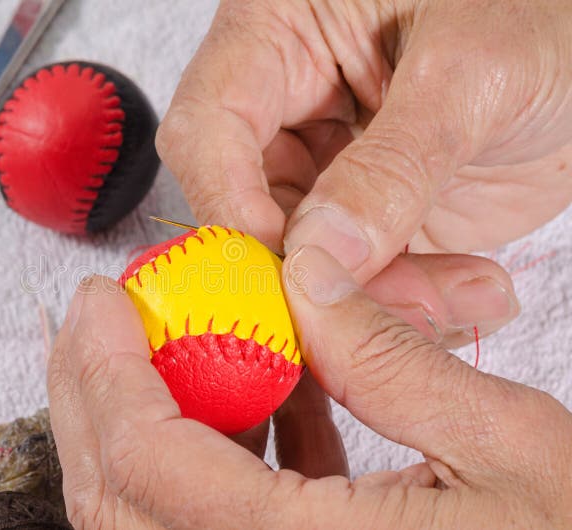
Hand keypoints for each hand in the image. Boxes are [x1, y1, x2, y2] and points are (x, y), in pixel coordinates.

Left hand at [48, 269, 571, 528]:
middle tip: (95, 324)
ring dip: (139, 420)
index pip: (152, 465)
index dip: (108, 372)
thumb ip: (391, 359)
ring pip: (151, 512)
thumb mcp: (509, 445)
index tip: (101, 299)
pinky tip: (253, 404)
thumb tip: (306, 278)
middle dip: (92, 397)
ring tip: (158, 348)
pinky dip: (208, 457)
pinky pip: (213, 517)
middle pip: (121, 501)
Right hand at [156, 0, 571, 275]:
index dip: (230, 203)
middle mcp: (287, 101)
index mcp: (279, 33)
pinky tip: (464, 294)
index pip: (208, 127)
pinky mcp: (364, 214)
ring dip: (364, 296)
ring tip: (448, 299)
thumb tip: (318, 258)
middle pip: (242, 203)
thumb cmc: (542, 13)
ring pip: (300, 255)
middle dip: (304, 267)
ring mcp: (325, 163)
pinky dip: (400, 301)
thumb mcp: (470, 73)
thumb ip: (391, 166)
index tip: (285, 267)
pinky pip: (354, 276)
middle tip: (361, 311)